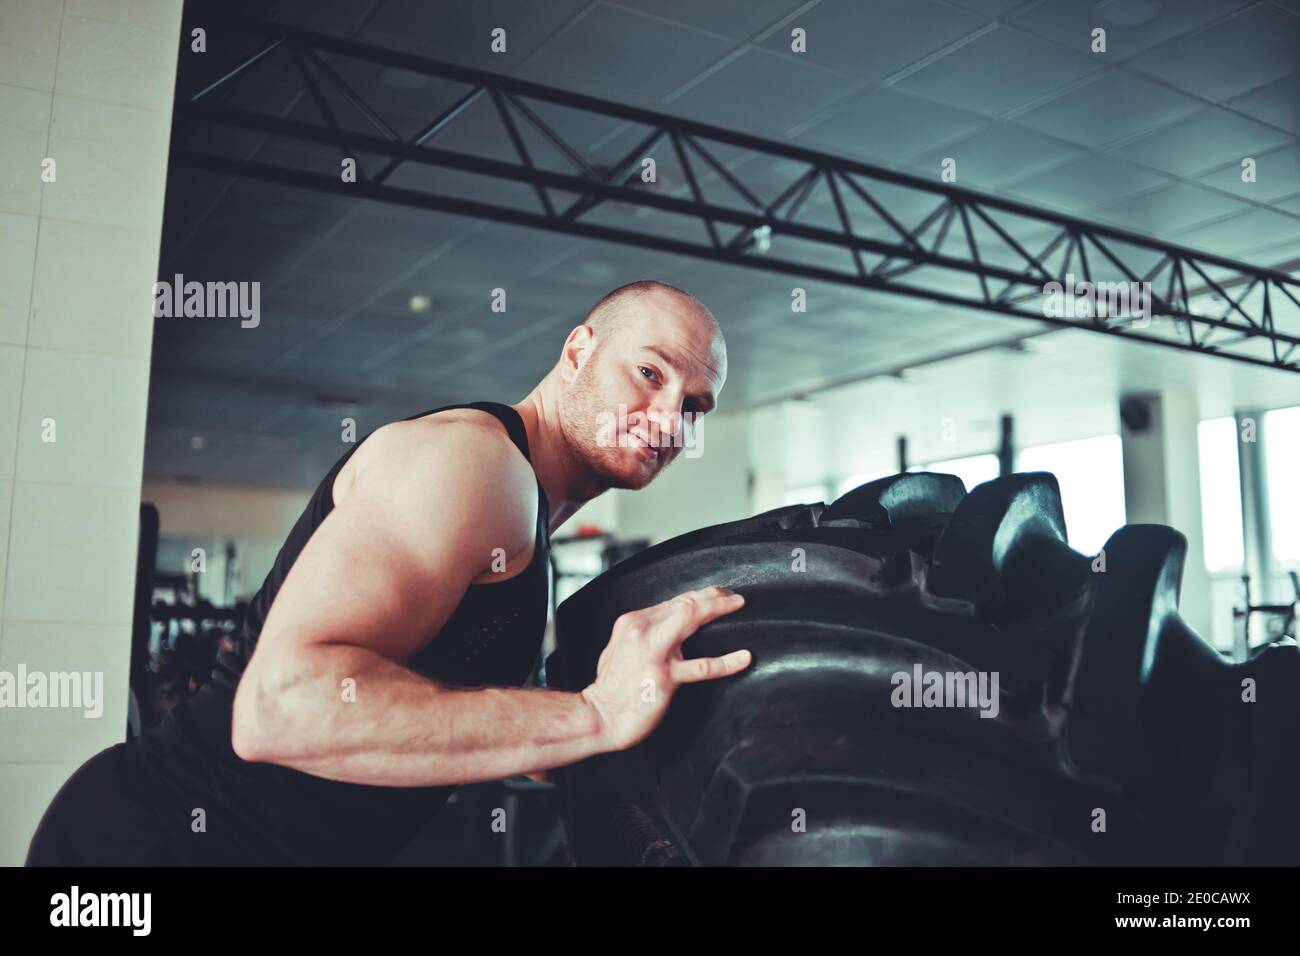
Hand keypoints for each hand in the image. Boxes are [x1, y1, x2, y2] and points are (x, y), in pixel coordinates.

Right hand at [581, 586, 750, 752]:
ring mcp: (654, 653)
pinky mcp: (665, 677)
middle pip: (684, 603)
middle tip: (733, 597)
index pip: (671, 602)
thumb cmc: (610, 687)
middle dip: (712, 596)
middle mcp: (642, 631)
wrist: (598, 716)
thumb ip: (642, 634)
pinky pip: (702, 666)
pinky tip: (743, 657)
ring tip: (737, 606)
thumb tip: (666, 625)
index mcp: (632, 622)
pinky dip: (727, 661)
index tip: (715, 595)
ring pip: (691, 619)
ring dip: (717, 609)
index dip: (697, 596)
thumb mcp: (619, 648)